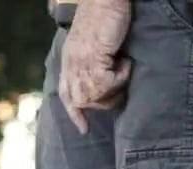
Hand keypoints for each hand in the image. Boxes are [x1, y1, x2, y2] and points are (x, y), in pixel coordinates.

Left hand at [59, 0, 132, 133]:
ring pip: (95, 96)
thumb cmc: (105, 15)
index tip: (84, 130)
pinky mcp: (92, 60)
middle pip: (82, 102)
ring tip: (123, 69)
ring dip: (115, 88)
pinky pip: (108, 84)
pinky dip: (122, 76)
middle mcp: (71, 65)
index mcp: (69, 61)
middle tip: (120, 86)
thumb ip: (92, 60)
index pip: (67, 94)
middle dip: (104, 102)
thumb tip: (104, 78)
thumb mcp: (94, 42)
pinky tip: (125, 60)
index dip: (75, 114)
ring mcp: (80, 63)